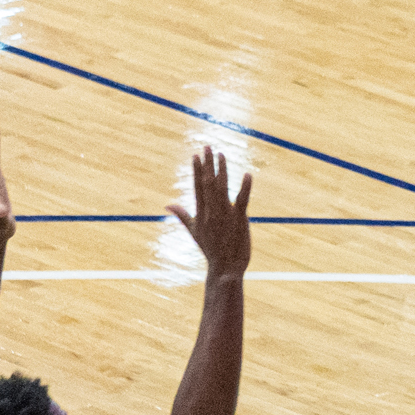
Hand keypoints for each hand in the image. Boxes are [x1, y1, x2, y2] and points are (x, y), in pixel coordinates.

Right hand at [169, 147, 252, 279]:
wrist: (225, 268)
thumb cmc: (211, 250)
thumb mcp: (194, 231)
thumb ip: (182, 215)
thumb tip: (168, 204)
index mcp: (201, 213)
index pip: (197, 187)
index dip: (197, 170)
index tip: (196, 155)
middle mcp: (211, 211)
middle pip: (208, 183)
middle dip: (207, 164)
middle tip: (207, 146)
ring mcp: (225, 214)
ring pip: (222, 188)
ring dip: (222, 170)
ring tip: (222, 154)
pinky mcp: (239, 219)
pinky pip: (242, 200)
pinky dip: (245, 187)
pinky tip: (247, 174)